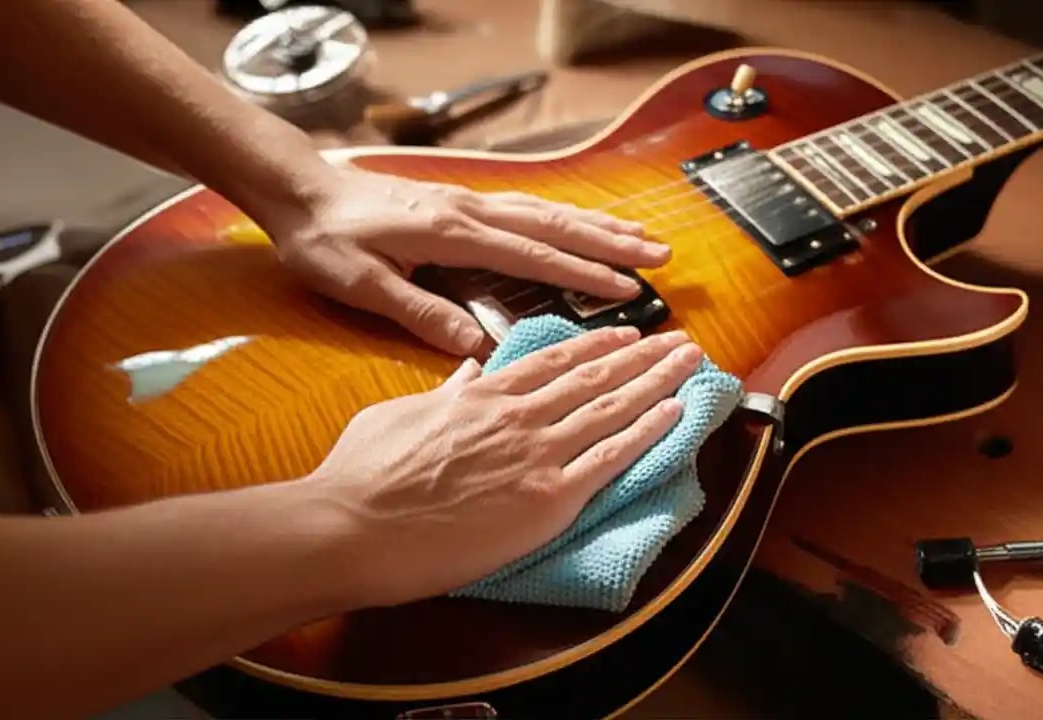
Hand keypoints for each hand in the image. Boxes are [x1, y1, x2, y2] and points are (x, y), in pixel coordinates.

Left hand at [265, 166, 669, 355]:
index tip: (629, 288)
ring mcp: (467, 203)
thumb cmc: (325, 239)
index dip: (584, 273)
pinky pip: (527, 208)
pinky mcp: (459, 204)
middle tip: (661, 254)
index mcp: (454, 233)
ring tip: (640, 236)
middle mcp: (471, 211)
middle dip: (612, 240)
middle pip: (556, 224)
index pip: (534, 254)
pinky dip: (565, 218)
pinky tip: (580, 226)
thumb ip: (422, 313)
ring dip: (597, 224)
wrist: (296, 188)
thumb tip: (479, 347)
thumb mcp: (363, 285)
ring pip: (547, 211)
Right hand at [309, 326, 702, 606]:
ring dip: (658, 381)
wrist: (350, 527)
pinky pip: (610, 458)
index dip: (598, 345)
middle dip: (644, 354)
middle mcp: (518, 415)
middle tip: (682, 339)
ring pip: (612, 407)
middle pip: (595, 376)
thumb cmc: (362, 476)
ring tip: (692, 362)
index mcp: (483, 395)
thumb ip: (444, 393)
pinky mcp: (548, 499)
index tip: (628, 333)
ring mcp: (536, 454)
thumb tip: (468, 373)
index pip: (554, 360)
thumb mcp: (401, 414)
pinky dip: (647, 432)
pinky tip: (675, 413)